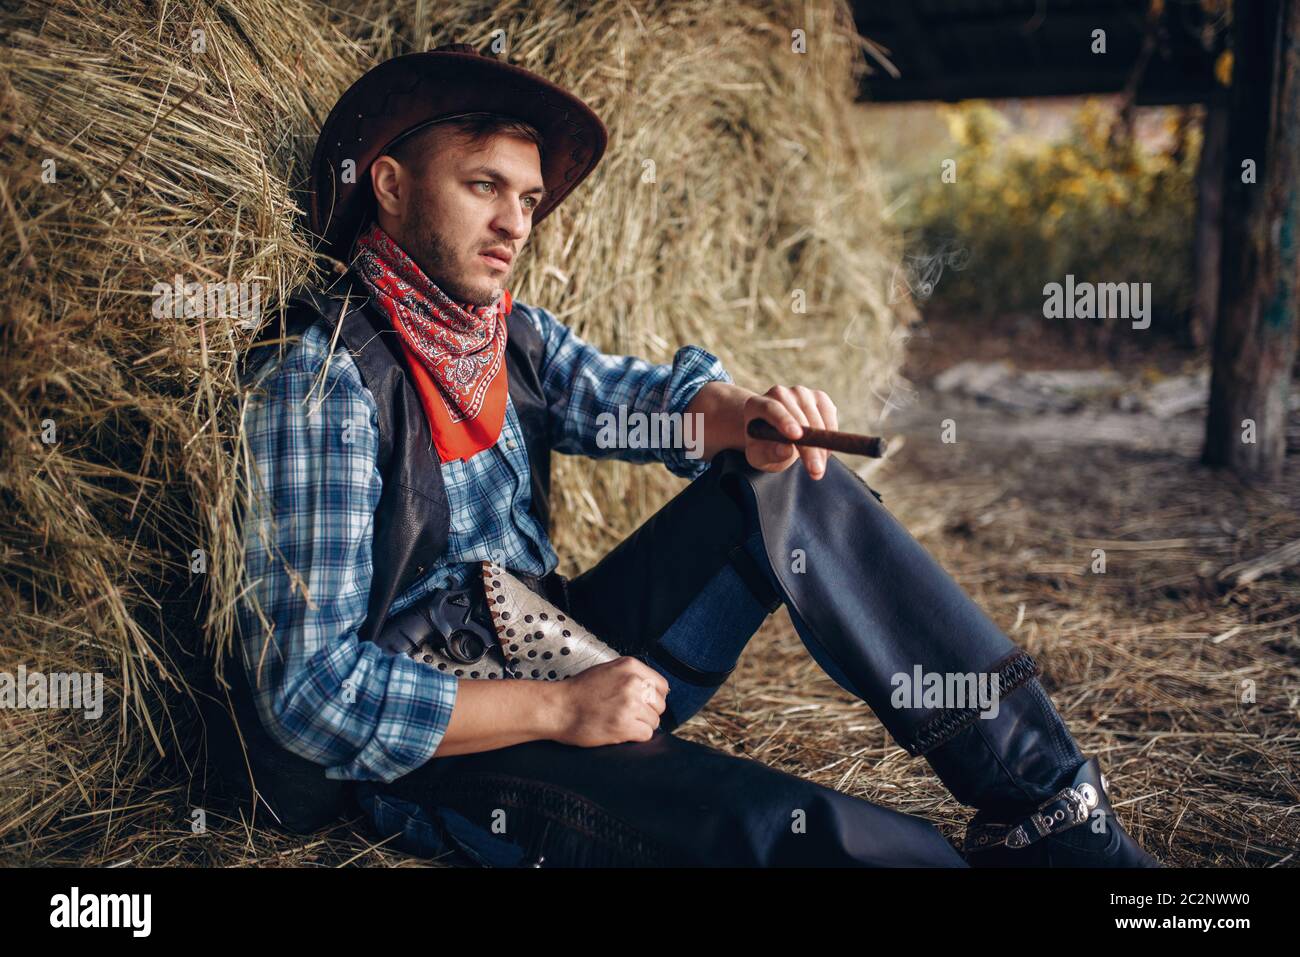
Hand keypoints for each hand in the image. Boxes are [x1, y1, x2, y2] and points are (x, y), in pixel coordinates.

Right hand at [551, 657, 668, 746]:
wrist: (558, 707)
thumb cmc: (578, 691)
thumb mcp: (607, 670)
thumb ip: (631, 676)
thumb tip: (652, 689)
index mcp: (630, 666)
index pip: (662, 685)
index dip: (654, 697)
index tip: (645, 703)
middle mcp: (633, 683)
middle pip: (660, 705)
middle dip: (648, 712)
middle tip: (629, 715)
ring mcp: (629, 704)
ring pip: (654, 721)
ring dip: (640, 725)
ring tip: (621, 722)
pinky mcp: (624, 725)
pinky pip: (646, 734)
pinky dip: (635, 736)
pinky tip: (620, 730)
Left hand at [742, 385, 837, 479]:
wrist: (774, 435)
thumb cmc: (763, 447)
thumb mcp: (759, 456)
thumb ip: (768, 453)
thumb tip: (785, 449)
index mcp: (757, 405)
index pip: (771, 409)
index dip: (784, 421)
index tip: (796, 437)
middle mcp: (779, 394)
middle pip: (798, 418)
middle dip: (810, 448)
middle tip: (816, 472)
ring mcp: (800, 393)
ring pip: (817, 420)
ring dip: (822, 448)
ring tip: (817, 468)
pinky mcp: (819, 397)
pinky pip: (830, 417)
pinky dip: (829, 437)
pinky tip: (822, 452)